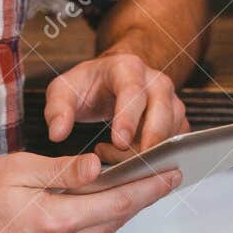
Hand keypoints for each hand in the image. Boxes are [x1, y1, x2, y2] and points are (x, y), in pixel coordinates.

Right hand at [0, 151, 180, 232]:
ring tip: (118, 187)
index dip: (149, 187)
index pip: (117, 203)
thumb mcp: (17, 169)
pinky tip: (85, 210)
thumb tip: (100, 168)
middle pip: (114, 221)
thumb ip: (63, 171)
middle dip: (134, 197)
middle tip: (153, 174)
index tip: (172, 174)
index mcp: (54, 221)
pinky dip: (90, 228)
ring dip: (111, 213)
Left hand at [44, 52, 190, 164]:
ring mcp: (170, 100)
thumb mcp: (63, 91)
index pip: (133, 92)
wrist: (109, 79)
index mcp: (127, 68)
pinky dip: (158, 156)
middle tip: (128, 164)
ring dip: (147, 150)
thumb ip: (57, 110)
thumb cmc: (87, 85)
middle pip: (164, 110)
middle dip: (149, 140)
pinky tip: (128, 157)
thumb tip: (57, 134)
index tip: (119, 142)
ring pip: (172, 129)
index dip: (128, 118)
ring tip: (112, 153)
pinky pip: (176, 142)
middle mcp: (155, 81)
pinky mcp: (175, 119)